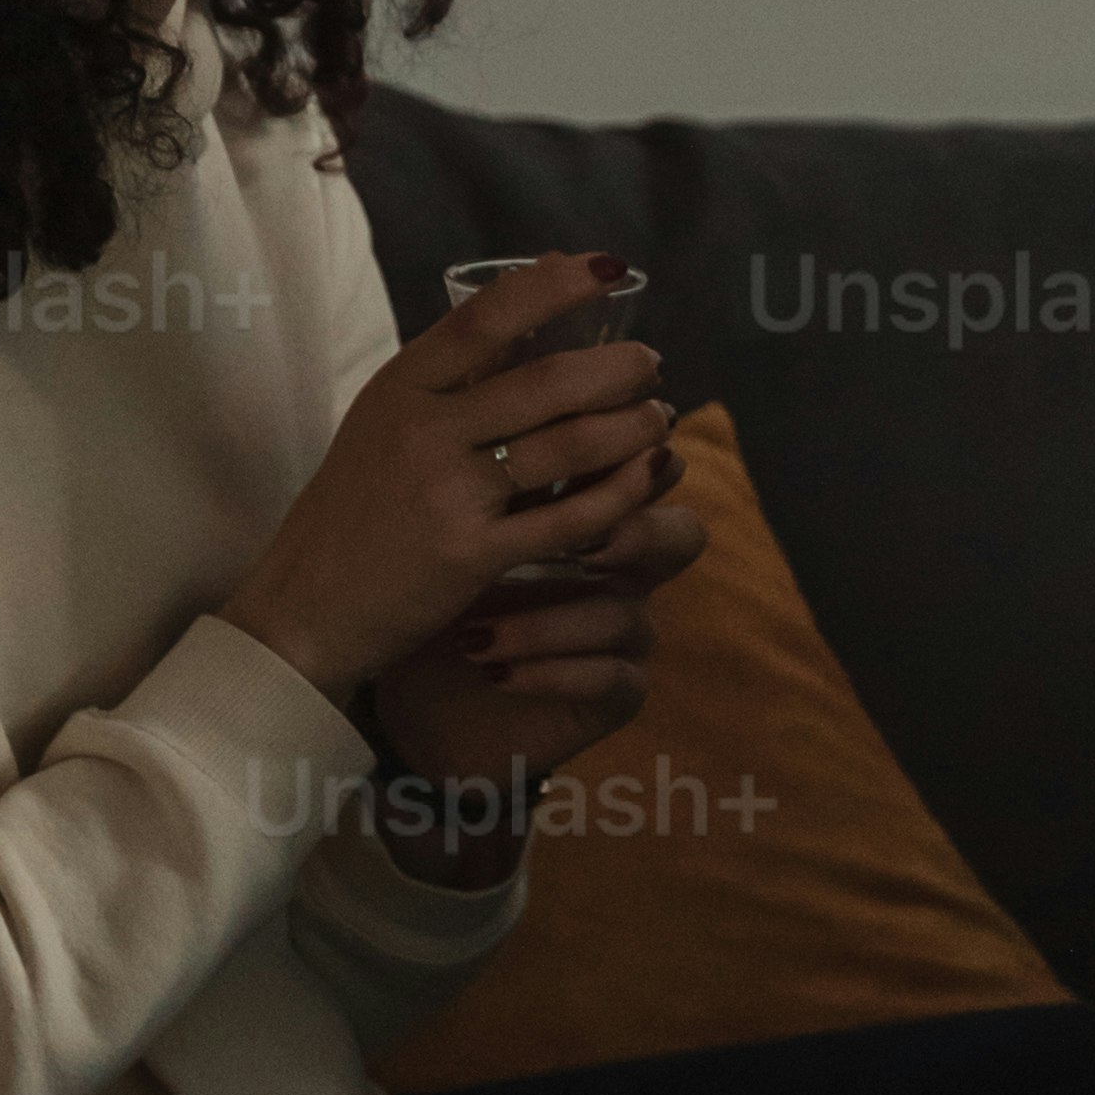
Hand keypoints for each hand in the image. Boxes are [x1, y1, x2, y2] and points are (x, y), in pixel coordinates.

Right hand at [220, 260, 674, 710]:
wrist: (304, 607)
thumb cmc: (354, 511)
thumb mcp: (383, 424)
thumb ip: (450, 380)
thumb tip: (535, 315)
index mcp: (401, 386)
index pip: (487, 316)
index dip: (556, 285)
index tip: (607, 267)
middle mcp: (423, 431)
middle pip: (547, 381)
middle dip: (617, 368)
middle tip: (650, 365)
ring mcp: (448, 493)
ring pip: (569, 446)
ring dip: (631, 427)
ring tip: (658, 418)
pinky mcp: (472, 555)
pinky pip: (568, 518)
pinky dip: (620, 494)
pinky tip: (647, 476)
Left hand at [352, 466, 703, 835]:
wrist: (414, 700)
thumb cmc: (430, 602)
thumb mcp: (446, 530)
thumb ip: (480, 468)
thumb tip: (478, 395)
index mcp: (592, 516)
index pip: (636, 470)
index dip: (620, 461)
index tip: (558, 453)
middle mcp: (621, 572)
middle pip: (680, 535)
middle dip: (637, 532)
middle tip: (582, 542)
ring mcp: (623, 636)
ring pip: (628, 615)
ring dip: (549, 623)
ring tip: (473, 637)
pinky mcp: (613, 696)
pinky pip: (613, 680)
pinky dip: (553, 673)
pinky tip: (495, 673)